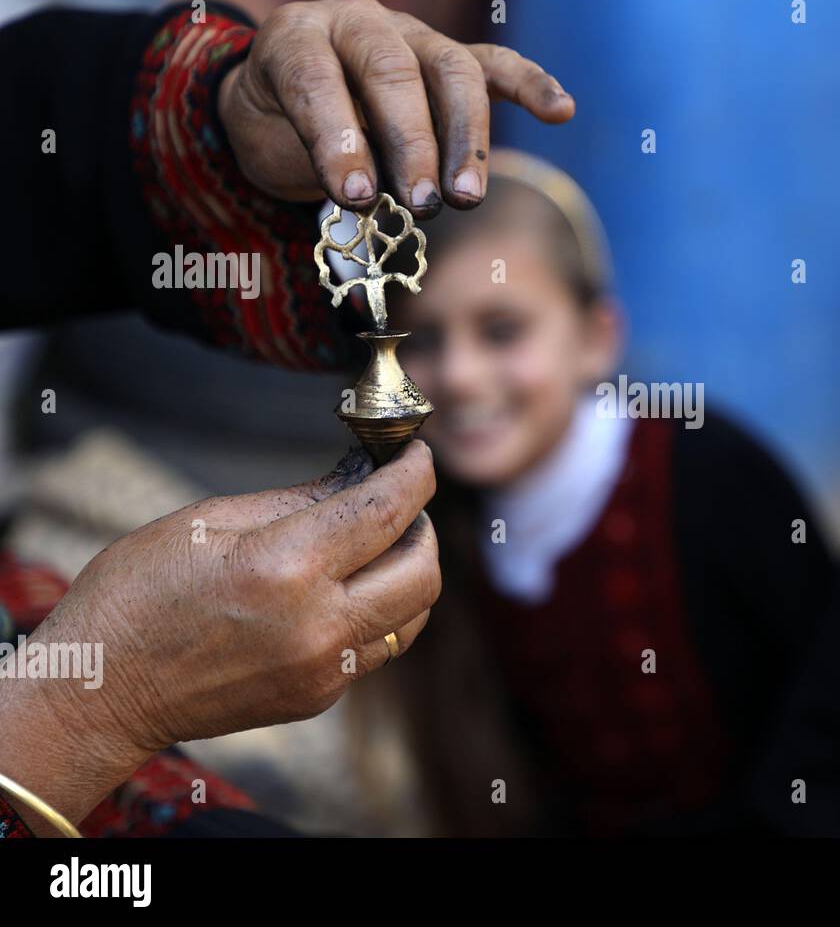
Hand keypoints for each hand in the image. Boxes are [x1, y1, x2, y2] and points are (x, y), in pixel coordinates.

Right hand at [0, 440, 438, 825]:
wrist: (99, 693)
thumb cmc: (137, 595)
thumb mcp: (208, 520)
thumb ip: (298, 498)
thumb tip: (360, 476)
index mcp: (288, 567)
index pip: (388, 511)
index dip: (416, 474)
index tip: (418, 455)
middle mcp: (319, 624)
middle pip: (424, 571)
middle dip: (424, 526)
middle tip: (400, 502)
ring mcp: (323, 671)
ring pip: (412, 616)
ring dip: (409, 574)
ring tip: (377, 546)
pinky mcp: (319, 698)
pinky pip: (376, 647)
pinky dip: (376, 612)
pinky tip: (342, 592)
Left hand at [216, 0, 575, 215]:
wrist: (283, 108)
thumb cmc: (280, 132)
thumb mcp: (275, 147)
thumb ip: (321, 159)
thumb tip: (378, 192)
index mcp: (296, 36)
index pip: (317, 78)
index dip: (338, 139)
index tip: (355, 196)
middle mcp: (355, 22)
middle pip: (394, 70)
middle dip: (412, 143)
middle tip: (422, 203)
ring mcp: (409, 34)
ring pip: (451, 71)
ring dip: (466, 138)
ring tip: (466, 198)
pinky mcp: (448, 56)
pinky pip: (493, 65)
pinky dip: (530, 85)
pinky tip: (561, 110)